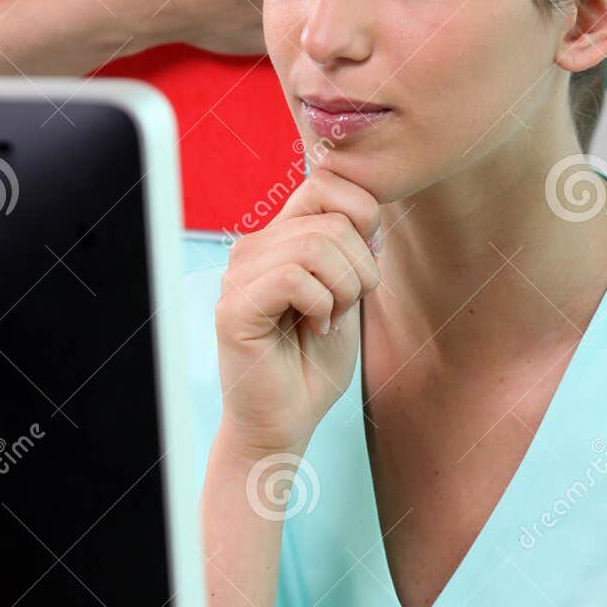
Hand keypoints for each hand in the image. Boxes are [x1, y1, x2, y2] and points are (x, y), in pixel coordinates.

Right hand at [214, 167, 382, 457]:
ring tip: (329, 320)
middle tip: (347, 307)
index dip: (363, 216)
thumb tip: (372, 209)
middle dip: (361, 267)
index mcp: (279, 238)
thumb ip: (352, 249)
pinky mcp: (235, 308)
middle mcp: (253, 248)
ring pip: (316, 245)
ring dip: (343, 289)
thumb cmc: (313, 365)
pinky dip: (321, 305)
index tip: (366, 267)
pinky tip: (314, 329)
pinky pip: (295, 277)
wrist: (285, 423)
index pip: (325, 184)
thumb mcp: (346, 295)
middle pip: (331, 219)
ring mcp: (239, 275)